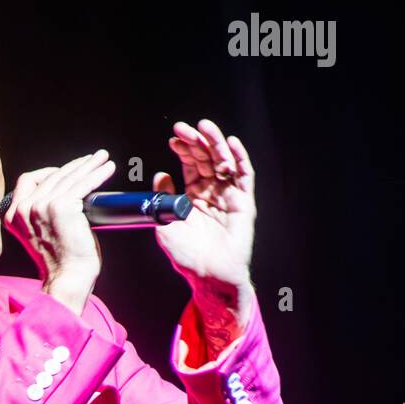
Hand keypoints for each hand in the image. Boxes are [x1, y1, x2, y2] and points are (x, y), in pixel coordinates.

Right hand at [2, 150, 115, 290]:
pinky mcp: (61, 206)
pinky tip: (107, 168)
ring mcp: (40, 206)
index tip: (67, 172)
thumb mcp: (42, 235)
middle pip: (52, 176)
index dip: (49, 173)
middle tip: (94, 158)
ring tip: (104, 158)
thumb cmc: (62, 264)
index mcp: (14, 216)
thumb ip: (44, 215)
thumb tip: (68, 194)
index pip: (28, 181)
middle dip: (76, 165)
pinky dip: (97, 174)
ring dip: (90, 165)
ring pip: (69, 178)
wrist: (67, 281)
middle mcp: (23, 209)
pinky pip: (83, 184)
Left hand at [152, 119, 255, 298]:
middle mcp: (212, 193)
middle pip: (207, 159)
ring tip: (205, 128)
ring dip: (215, 143)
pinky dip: (239, 158)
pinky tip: (231, 143)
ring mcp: (229, 196)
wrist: (208, 276)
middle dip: (196, 141)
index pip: (190, 165)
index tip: (173, 138)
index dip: (183, 150)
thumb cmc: (187, 256)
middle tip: (184, 128)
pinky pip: (244, 176)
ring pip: (224, 162)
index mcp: (194, 196)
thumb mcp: (165, 225)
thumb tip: (160, 174)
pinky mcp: (243, 203)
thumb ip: (163, 199)